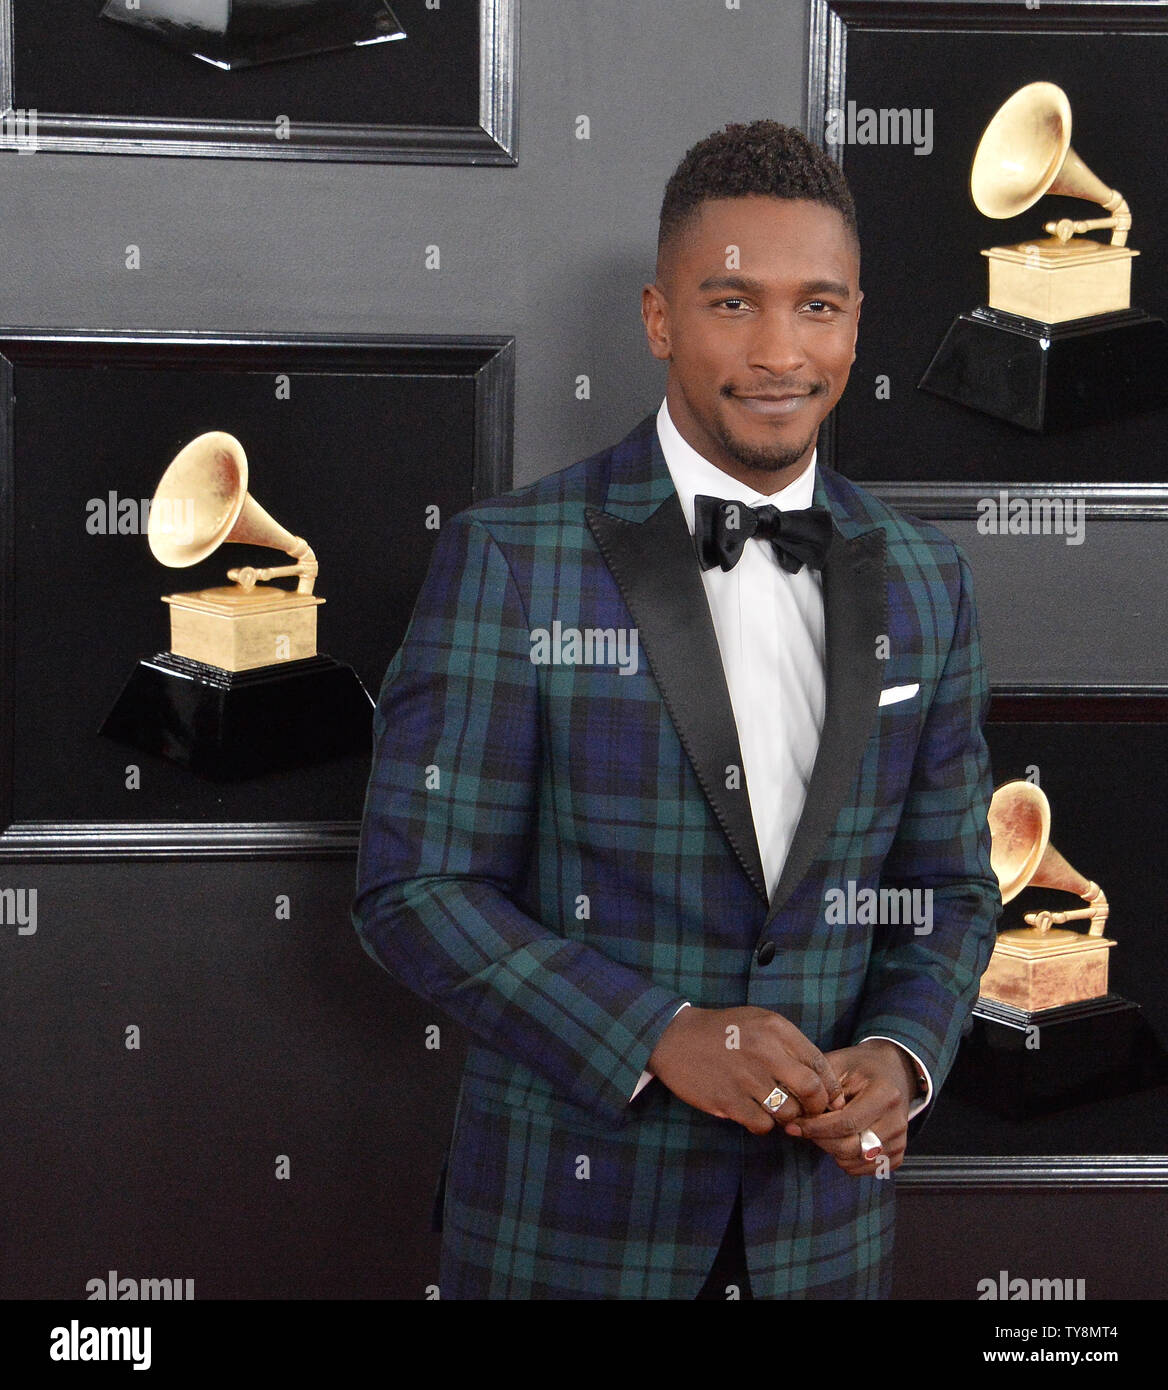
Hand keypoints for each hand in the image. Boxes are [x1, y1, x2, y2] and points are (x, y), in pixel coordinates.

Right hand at [646, 1006, 843, 1135]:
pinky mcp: (728, 1099)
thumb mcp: (759, 1022)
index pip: (819, 1062)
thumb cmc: (724, 1030)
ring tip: (776, 1109)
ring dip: (787, 1117)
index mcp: (776, 1029)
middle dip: (816, 1106)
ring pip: (788, 1112)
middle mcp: (764, 1051)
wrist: (674, 1038)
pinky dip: (763, 1124)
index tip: (830, 1099)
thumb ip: (790, 1044)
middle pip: (811, 1089)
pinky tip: (753, 1113)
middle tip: (810, 1111)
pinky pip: (762, 1125)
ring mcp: (745, 1077)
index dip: (830, 1086)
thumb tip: (821, 1080)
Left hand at [783, 1040, 914, 1173]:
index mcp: (885, 1094)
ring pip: (856, 1162)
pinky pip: (865, 1169)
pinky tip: (839, 1140)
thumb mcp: (839, 1063)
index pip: (847, 1123)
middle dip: (820, 1141)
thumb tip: (798, 1111)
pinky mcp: (899, 1155)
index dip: (816, 1128)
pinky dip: (847, 1161)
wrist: (893, 1072)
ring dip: (832, 1151)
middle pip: (851, 1147)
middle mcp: (897, 1121)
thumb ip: (820, 1086)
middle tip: (803, 1129)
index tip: (793, 1125)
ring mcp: (901, 1141)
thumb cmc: (861, 1067)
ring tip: (822, 1131)